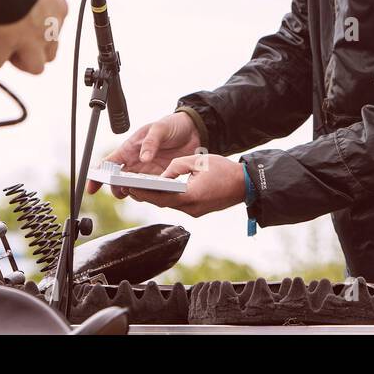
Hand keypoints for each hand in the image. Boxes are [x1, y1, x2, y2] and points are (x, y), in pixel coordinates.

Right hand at [0, 0, 65, 74]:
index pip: (56, 29)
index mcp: (57, 8)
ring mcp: (31, 38)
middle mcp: (49, 27)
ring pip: (34, 66)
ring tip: (6, 56)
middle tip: (21, 48)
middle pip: (50, 54)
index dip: (41, 33)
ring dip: (20, 62)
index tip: (31, 30)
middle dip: (35, 54)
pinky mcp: (8, 43)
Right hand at [87, 112, 199, 198]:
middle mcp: (135, 163)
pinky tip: (156, 193)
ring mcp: (148, 172)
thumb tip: (142, 158)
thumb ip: (150, 142)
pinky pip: (152, 191)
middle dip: (117, 189)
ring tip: (141, 192)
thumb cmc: (171, 125)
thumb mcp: (159, 128)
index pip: (107, 164)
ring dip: (135, 194)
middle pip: (118, 181)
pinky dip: (151, 195)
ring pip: (134, 189)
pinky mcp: (161, 179)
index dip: (97, 176)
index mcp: (129, 149)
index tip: (91, 188)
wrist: (193, 131)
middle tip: (123, 190)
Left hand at [126, 154, 246, 217]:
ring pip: (169, 205)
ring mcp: (194, 212)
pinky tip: (158, 190)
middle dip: (146, 195)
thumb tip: (164, 174)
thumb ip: (177, 166)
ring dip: (155, 197)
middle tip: (129, 187)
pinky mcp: (197, 211)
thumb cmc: (224, 170)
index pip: (161, 196)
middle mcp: (191, 208)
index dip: (144, 192)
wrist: (244, 185)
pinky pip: (178, 205)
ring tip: (139, 188)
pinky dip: (167, 198)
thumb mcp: (199, 161)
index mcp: (191, 196)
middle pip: (162, 203)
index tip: (130, 187)